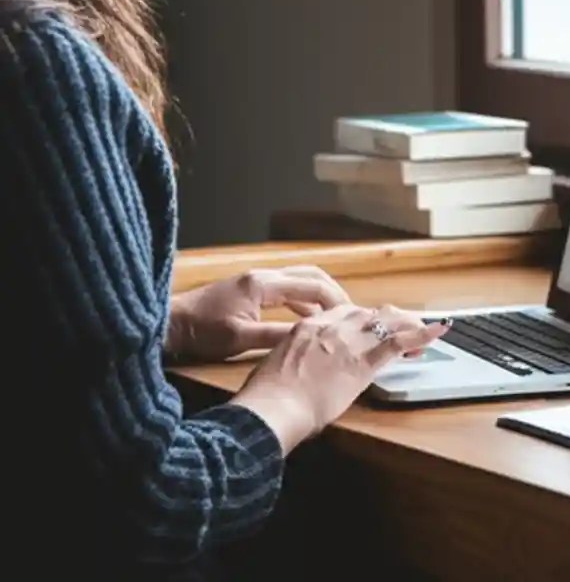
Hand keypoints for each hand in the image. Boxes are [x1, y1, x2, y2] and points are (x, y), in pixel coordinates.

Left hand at [167, 266, 351, 363]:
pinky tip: (309, 320)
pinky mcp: (251, 289)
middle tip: (351, 315)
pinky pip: (288, 288)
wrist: (171, 324)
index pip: (313, 286)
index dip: (336, 302)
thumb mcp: (242, 339)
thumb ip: (278, 336)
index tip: (352, 319)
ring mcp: (257, 280)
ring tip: (336, 318)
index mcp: (264, 284)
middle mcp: (264, 276)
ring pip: (301, 279)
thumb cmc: (203, 332)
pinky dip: (304, 300)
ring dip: (321, 296)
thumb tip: (314, 339)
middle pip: (312, 275)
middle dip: (334, 293)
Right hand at [232, 304, 449, 452]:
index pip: (345, 314)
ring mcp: (349, 343)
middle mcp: (331, 327)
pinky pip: (399, 342)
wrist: (273, 407)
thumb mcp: (279, 367)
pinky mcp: (364, 362)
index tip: (372, 328)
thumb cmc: (269, 396)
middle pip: (369, 314)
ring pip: (387, 322)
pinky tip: (439, 331)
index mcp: (309, 326)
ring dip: (408, 324)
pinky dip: (423, 334)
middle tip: (402, 328)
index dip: (364, 321)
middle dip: (388, 321)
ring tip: (423, 329)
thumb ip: (295, 361)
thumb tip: (301, 371)